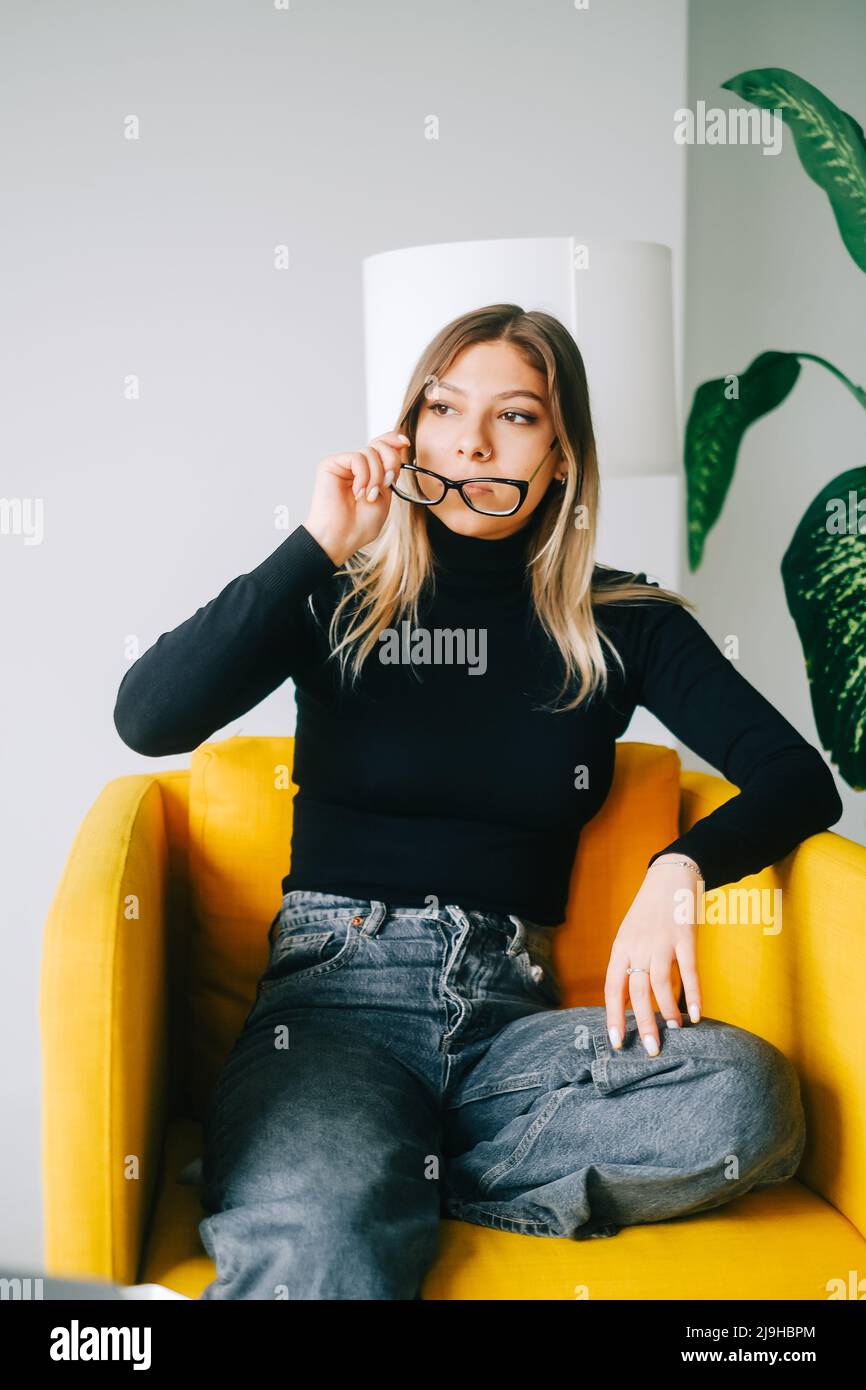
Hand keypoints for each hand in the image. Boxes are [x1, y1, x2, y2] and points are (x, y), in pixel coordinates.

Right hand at [303, 430, 410, 565]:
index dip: (394, 440)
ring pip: (370, 452)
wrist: (341, 538)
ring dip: (376, 476)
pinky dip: (363, 476)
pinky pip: (357, 458)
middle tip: (387, 483)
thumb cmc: (360, 525)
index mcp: (369, 472)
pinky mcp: (330, 464)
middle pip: (379, 444)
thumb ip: (391, 471)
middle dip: (390, 461)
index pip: (382, 445)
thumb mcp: (386, 495)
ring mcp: (342, 464)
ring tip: (368, 496)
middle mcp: (355, 466)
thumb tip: (400, 444)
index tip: (406, 443)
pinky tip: (358, 492)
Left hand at [604, 857, 702, 1055]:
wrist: (670, 875)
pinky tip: (697, 1014)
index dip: (613, 1016)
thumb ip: (630, 964)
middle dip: (644, 1024)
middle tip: (651, 1049)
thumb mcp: (631, 935)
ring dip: (668, 1011)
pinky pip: (689, 971)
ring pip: (660, 983)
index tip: (616, 1043)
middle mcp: (638, 945)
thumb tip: (631, 1002)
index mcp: (621, 947)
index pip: (613, 987)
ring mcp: (662, 941)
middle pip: (637, 991)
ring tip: (675, 1030)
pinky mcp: (685, 937)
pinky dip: (693, 994)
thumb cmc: (649, 912)